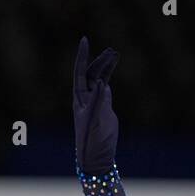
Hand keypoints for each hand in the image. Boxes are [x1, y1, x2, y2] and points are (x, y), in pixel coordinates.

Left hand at [72, 36, 119, 175]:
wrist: (97, 155)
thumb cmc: (92, 141)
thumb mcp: (94, 120)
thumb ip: (98, 101)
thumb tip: (102, 82)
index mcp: (79, 99)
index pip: (80, 72)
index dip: (82, 56)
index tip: (84, 40)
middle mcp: (85, 97)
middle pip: (91, 73)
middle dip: (100, 60)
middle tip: (112, 51)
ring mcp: (95, 100)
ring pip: (99, 77)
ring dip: (106, 65)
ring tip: (115, 53)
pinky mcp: (105, 105)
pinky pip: (106, 85)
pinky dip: (109, 74)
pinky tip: (113, 64)